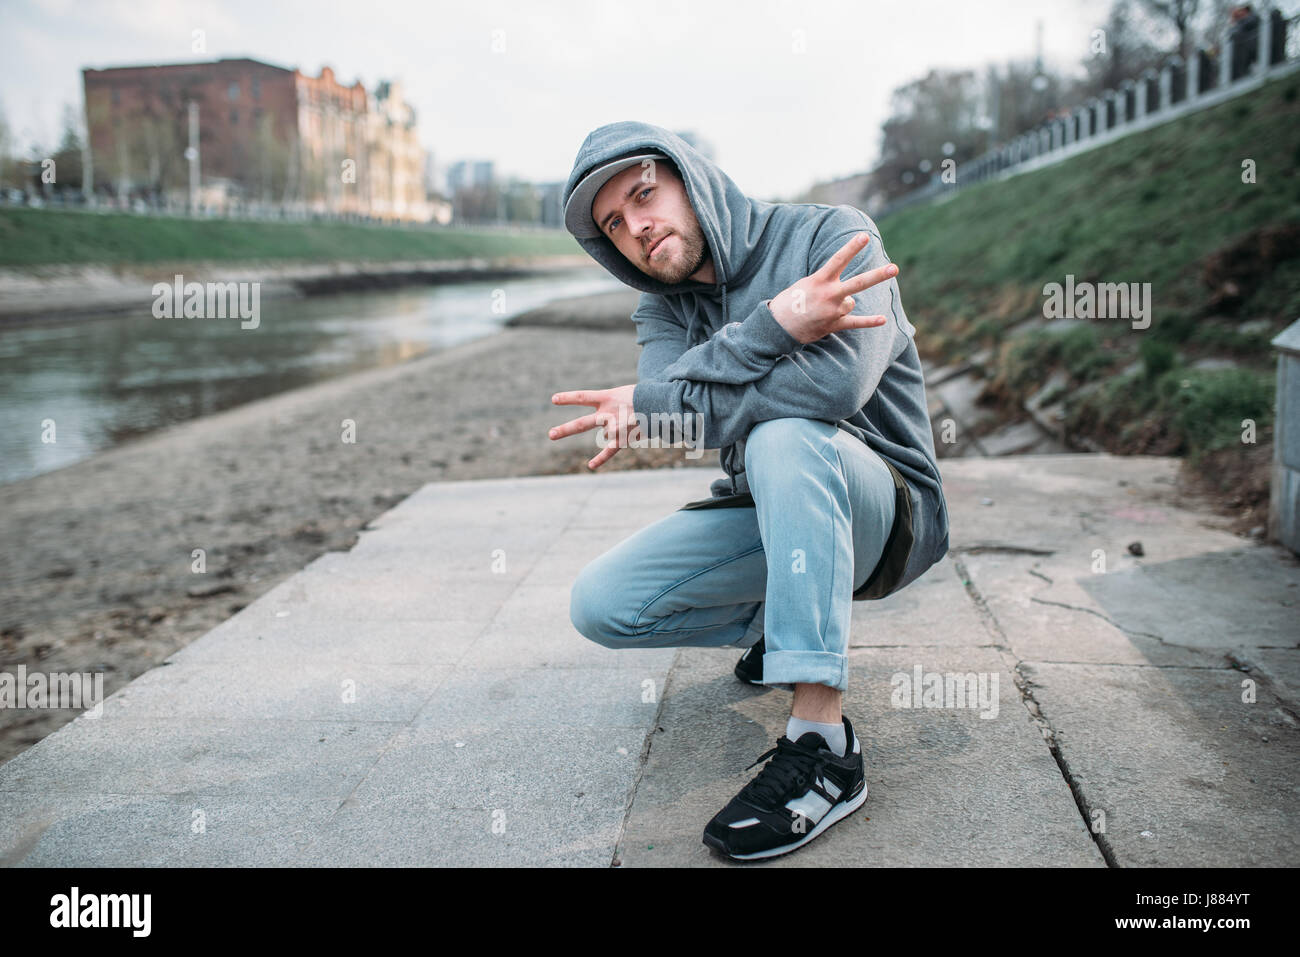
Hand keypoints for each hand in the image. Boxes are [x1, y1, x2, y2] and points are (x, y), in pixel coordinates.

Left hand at [549, 385, 639, 470]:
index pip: (583, 397)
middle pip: (582, 424)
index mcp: (608, 397)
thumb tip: (606, 434)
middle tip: (550, 435)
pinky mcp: (623, 439)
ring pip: (605, 435)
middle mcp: (608, 414)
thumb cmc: (645, 396)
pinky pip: (609, 451)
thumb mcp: (626, 394)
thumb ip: (613, 410)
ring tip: (630, 422)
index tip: (553, 399)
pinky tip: (590, 466)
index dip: (568, 398)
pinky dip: (600, 459)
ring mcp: (614, 427)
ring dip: (617, 429)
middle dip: (565, 430)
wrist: (661, 402)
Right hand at [767, 232, 898, 344]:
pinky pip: (856, 323)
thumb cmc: (790, 302)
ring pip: (851, 303)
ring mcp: (833, 311)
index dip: (852, 247)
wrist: (777, 326)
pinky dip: (870, 322)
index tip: (865, 236)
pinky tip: (883, 319)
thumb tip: (851, 296)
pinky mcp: (833, 325)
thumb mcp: (805, 284)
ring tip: (824, 309)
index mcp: (819, 280)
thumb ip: (827, 284)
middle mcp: (829, 295)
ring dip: (843, 304)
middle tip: (894, 268)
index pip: (839, 260)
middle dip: (877, 275)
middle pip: (858, 283)